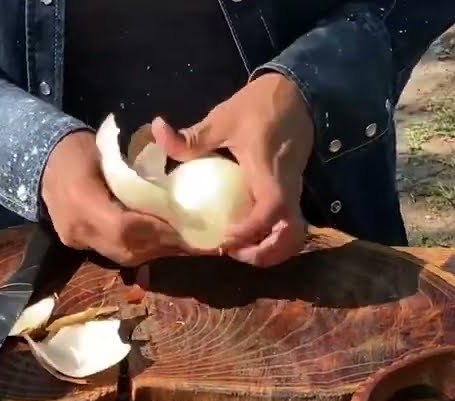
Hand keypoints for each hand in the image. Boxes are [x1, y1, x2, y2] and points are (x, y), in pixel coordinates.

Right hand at [41, 131, 186, 266]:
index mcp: (81, 201)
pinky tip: (162, 243)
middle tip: (197, 239)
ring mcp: (76, 240)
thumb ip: (134, 180)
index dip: (159, 231)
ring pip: (124, 256)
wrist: (40, 160)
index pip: (126, 227)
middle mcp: (77, 229)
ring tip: (185, 242)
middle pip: (128, 249)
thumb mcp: (107, 154)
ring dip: (157, 251)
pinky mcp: (80, 245)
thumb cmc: (76, 149)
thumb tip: (171, 199)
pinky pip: (115, 253)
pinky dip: (142, 249)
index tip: (189, 227)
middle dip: (164, 245)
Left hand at [152, 72, 314, 267]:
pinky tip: (248, 236)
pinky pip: (290, 226)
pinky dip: (273, 239)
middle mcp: (288, 189)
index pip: (271, 212)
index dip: (250, 231)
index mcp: (270, 174)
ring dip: (271, 250)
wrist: (297, 94)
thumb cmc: (260, 107)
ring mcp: (295, 193)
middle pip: (290, 237)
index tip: (225, 239)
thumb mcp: (223, 119)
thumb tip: (157, 130)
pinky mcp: (294, 193)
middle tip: (232, 252)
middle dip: (263, 253)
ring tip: (240, 250)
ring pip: (294, 236)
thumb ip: (191, 136)